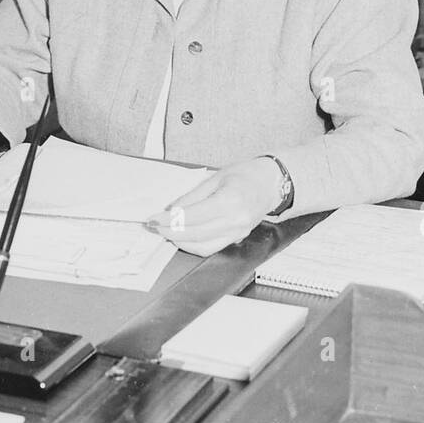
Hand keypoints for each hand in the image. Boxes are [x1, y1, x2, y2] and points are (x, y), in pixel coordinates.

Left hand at [145, 157, 280, 256]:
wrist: (270, 183)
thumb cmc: (245, 175)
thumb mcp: (215, 178)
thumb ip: (192, 196)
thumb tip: (171, 210)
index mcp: (228, 201)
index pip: (191, 217)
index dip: (168, 220)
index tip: (152, 219)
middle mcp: (234, 221)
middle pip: (194, 234)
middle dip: (169, 231)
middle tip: (154, 226)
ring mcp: (237, 233)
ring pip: (202, 246)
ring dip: (180, 241)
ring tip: (166, 231)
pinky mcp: (237, 238)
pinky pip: (211, 247)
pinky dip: (194, 245)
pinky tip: (183, 236)